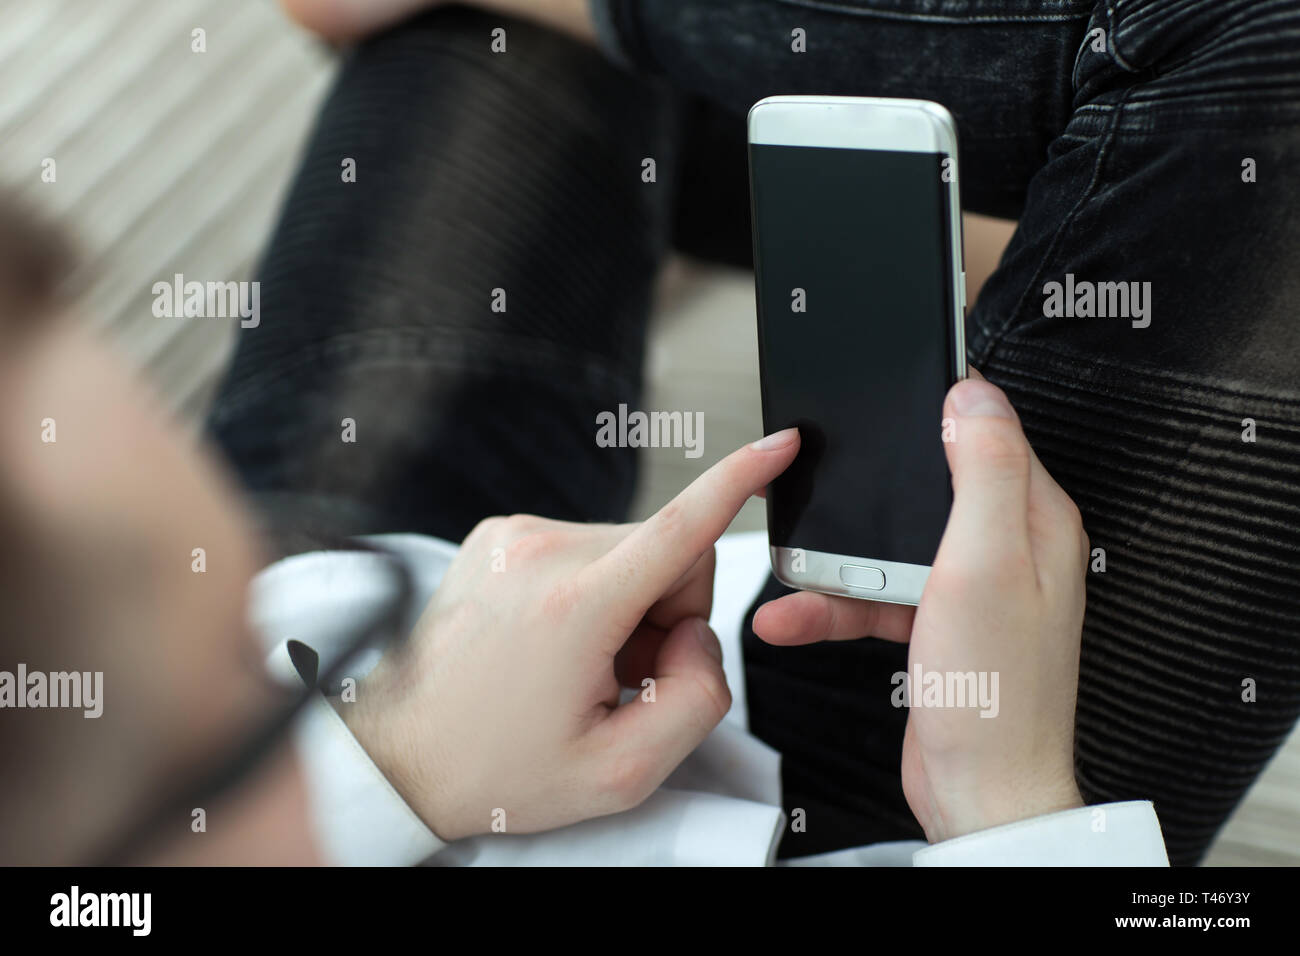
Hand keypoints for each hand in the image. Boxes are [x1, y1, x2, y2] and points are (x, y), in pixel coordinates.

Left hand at [336, 430, 799, 839]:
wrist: (402, 756)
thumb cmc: (503, 766)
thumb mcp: (621, 772)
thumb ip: (696, 699)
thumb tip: (696, 637)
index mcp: (574, 606)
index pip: (681, 526)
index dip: (741, 482)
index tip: (781, 444)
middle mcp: (541, 552)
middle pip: (668, 551)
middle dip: (666, 614)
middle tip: (620, 676)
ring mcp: (514, 536)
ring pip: (630, 549)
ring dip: (626, 605)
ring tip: (578, 665)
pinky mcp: (499, 535)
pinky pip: (586, 548)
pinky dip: (591, 592)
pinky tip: (554, 641)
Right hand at [753, 376, 1087, 842]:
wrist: (980, 791)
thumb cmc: (995, 692)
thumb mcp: (985, 560)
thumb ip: (982, 470)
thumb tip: (974, 393)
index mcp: (1034, 520)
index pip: (991, 433)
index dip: (942, 411)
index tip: (891, 398)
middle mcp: (1009, 549)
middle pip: (928, 488)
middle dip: (871, 492)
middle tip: (823, 486)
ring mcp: (972, 589)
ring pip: (893, 545)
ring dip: (839, 559)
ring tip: (790, 568)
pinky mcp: (940, 625)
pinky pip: (879, 595)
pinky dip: (836, 603)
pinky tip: (793, 615)